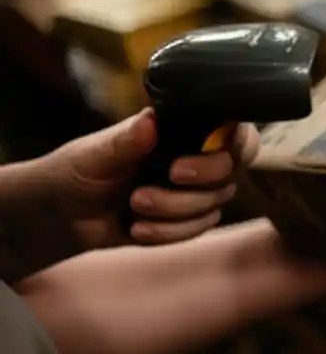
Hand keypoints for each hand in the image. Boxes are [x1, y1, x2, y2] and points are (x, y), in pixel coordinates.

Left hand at [43, 108, 258, 249]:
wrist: (60, 216)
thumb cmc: (76, 170)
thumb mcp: (94, 153)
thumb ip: (125, 139)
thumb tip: (150, 120)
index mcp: (180, 132)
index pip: (234, 132)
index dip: (236, 144)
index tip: (204, 155)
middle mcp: (195, 158)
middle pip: (232, 170)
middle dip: (202, 179)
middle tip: (169, 176)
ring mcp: (193, 191)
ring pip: (214, 204)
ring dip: (175, 210)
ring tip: (135, 205)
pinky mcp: (185, 221)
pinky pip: (197, 230)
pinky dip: (167, 232)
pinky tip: (137, 229)